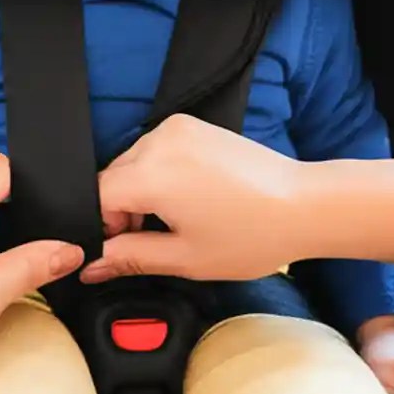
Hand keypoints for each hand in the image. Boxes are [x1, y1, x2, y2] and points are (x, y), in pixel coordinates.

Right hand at [83, 114, 313, 282]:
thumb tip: (91, 266)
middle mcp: (159, 141)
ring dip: (140, 192)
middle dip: (121, 211)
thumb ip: (129, 258)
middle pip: (112, 178)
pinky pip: (156, 151)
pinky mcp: (193, 126)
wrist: (302, 205)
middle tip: (153, 241)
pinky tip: (188, 199)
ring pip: (133, 164)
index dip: (103, 227)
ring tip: (177, 221)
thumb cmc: (252, 234)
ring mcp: (177, 129)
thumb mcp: (184, 257)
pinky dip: (159, 175)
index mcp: (151, 173)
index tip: (122, 249)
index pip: (97, 196)